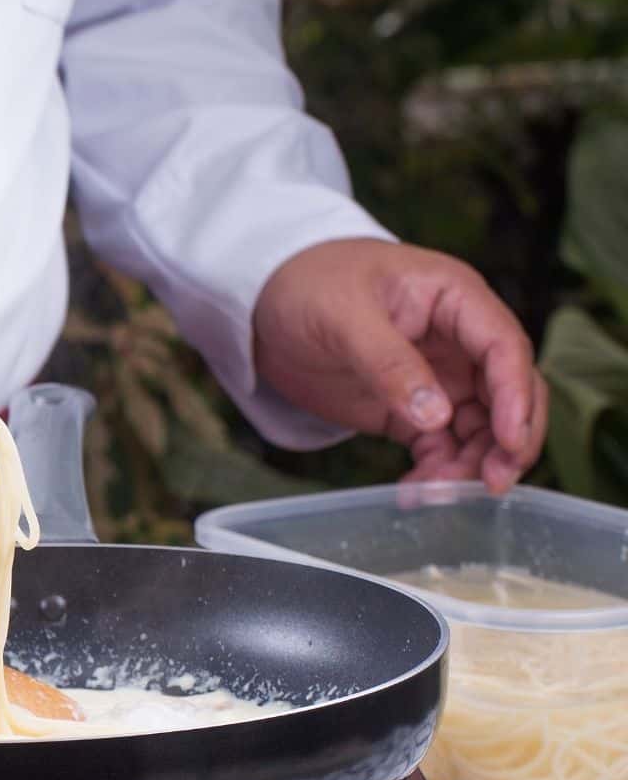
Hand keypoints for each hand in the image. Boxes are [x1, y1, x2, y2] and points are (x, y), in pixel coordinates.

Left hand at [252, 239, 547, 492]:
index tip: (511, 442)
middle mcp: (458, 340)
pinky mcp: (408, 409)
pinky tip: (413, 492)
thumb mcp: (343, 316)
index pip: (504, 348)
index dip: (515, 396)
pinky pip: (440, 446)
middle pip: (506, 394)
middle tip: (493, 484)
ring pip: (478, 427)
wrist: (263, 306)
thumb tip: (438, 418)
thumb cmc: (307, 287)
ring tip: (435, 493)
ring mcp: (437, 377)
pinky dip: (436, 471)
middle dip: (508, 440)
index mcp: (455, 299)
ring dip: (470, 464)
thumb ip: (389, 363)